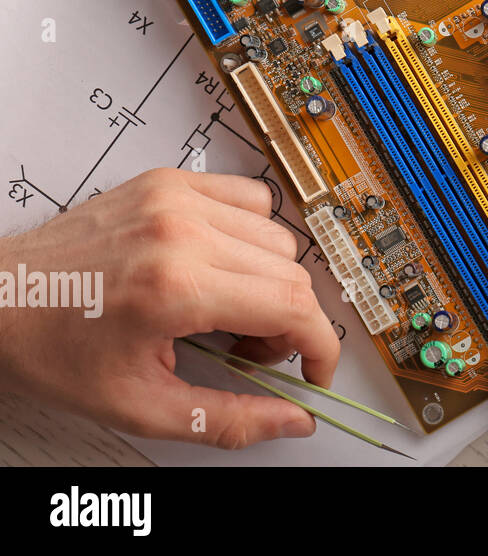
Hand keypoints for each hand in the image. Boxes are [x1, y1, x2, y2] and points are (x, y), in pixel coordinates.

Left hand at [0, 168, 339, 449]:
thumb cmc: (52, 347)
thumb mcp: (140, 405)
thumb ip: (228, 419)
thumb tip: (290, 420)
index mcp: (176, 287)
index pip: (293, 306)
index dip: (319, 345)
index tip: (314, 368)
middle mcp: (182, 232)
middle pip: (292, 271)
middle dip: (289, 321)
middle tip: (250, 350)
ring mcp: (176, 199)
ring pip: (278, 234)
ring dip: (272, 277)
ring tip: (229, 306)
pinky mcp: (169, 181)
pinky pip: (249, 197)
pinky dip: (251, 233)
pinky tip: (222, 263)